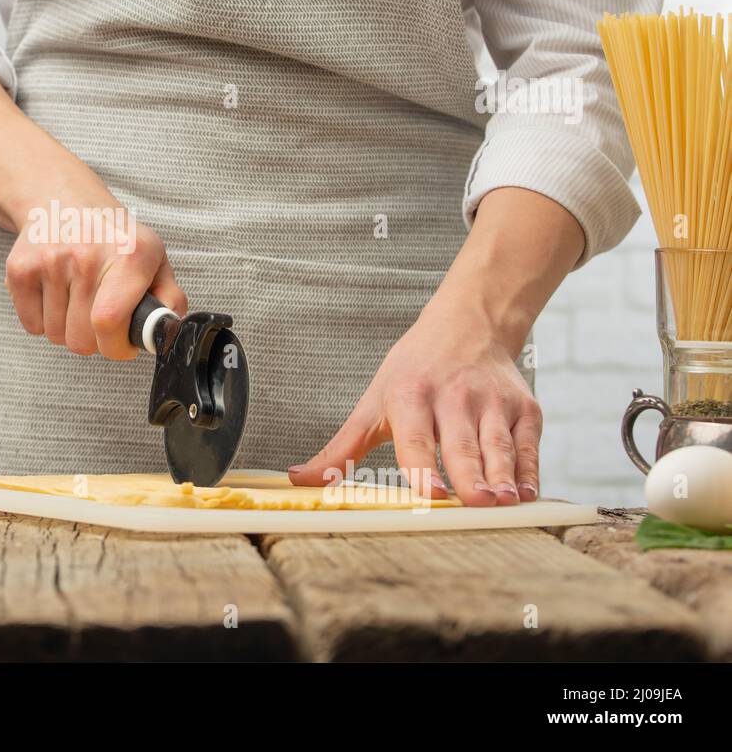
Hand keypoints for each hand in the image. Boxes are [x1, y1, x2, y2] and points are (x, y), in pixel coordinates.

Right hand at [4, 203, 185, 358]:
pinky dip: (43, 319)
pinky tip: (54, 292)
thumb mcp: (153, 257)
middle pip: (81, 340)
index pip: (109, 323)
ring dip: (67, 327)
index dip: (115, 347)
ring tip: (76, 297)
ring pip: (56, 335)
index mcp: (129, 255)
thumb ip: (169, 297)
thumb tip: (165, 331)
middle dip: (92, 339)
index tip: (119, 342)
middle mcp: (86, 255)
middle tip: (97, 314)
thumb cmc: (112, 236)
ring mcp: (49, 260)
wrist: (64, 200)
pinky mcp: (20, 268)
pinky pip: (31, 325)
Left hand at [288, 303, 541, 506]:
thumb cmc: (414, 372)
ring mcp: (493, 402)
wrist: (469, 324)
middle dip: (469, 477)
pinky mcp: (525, 408)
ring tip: (503, 504)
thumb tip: (299, 479)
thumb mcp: (373, 403)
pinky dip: (530, 471)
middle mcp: (454, 397)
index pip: (416, 437)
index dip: (423, 465)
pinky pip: (529, 445)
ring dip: (503, 477)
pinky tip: (526, 494)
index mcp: (410, 397)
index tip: (431, 494)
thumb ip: (341, 449)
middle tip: (475, 505)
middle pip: (462, 445)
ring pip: (499, 446)